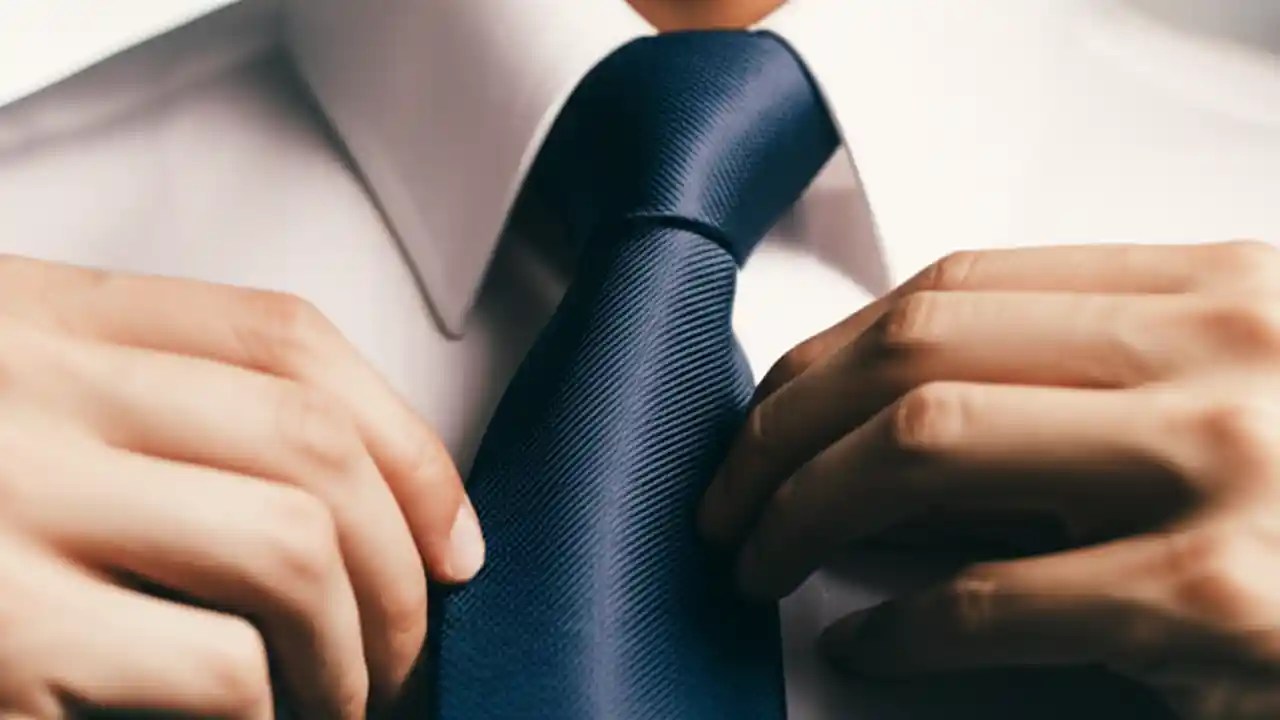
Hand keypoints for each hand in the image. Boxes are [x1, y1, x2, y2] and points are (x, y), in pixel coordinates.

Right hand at [0, 256, 481, 717]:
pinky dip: (275, 713)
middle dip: (399, 568)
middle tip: (404, 647)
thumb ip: (151, 411)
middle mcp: (28, 389)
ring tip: (340, 700)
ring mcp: (10, 504)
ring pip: (291, 549)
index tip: (453, 536)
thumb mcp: (30, 412)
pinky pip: (225, 671)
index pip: (283, 336)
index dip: (407, 443)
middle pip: (310, 440)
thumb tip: (359, 499)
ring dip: (351, 652)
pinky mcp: (8, 645)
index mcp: (46, 320)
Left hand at [700, 241, 1279, 718]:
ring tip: (761, 556)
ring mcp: (1225, 470)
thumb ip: (1091, 383)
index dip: (828, 346)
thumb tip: (900, 429)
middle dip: (781, 426)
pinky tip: (861, 638)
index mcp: (1216, 288)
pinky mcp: (1223, 602)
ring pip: (924, 448)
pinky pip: (995, 599)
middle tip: (731, 493)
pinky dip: (898, 624)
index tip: (772, 405)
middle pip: (913, 353)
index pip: (956, 285)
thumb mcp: (1238, 387)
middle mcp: (1217, 354)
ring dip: (804, 507)